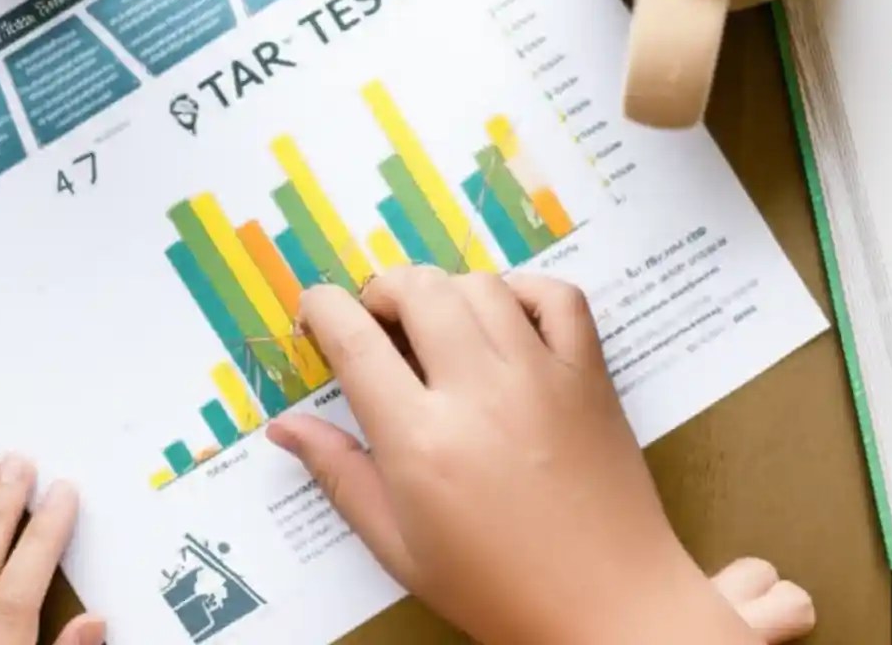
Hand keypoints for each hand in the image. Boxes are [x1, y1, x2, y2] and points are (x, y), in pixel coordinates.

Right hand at [268, 268, 813, 643]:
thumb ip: (340, 475)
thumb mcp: (399, 546)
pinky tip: (506, 316)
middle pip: (417, 290)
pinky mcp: (590, 375)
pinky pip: (559, 297)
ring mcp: (541, 375)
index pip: (355, 339)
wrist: (606, 605)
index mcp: (421, 439)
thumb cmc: (495, 587)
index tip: (315, 309)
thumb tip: (285, 426)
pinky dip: (525, 290)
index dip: (322, 309)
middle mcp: (479, 391)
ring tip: (437, 323)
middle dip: (381, 290)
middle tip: (376, 320)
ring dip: (445, 290)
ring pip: (481, 286)